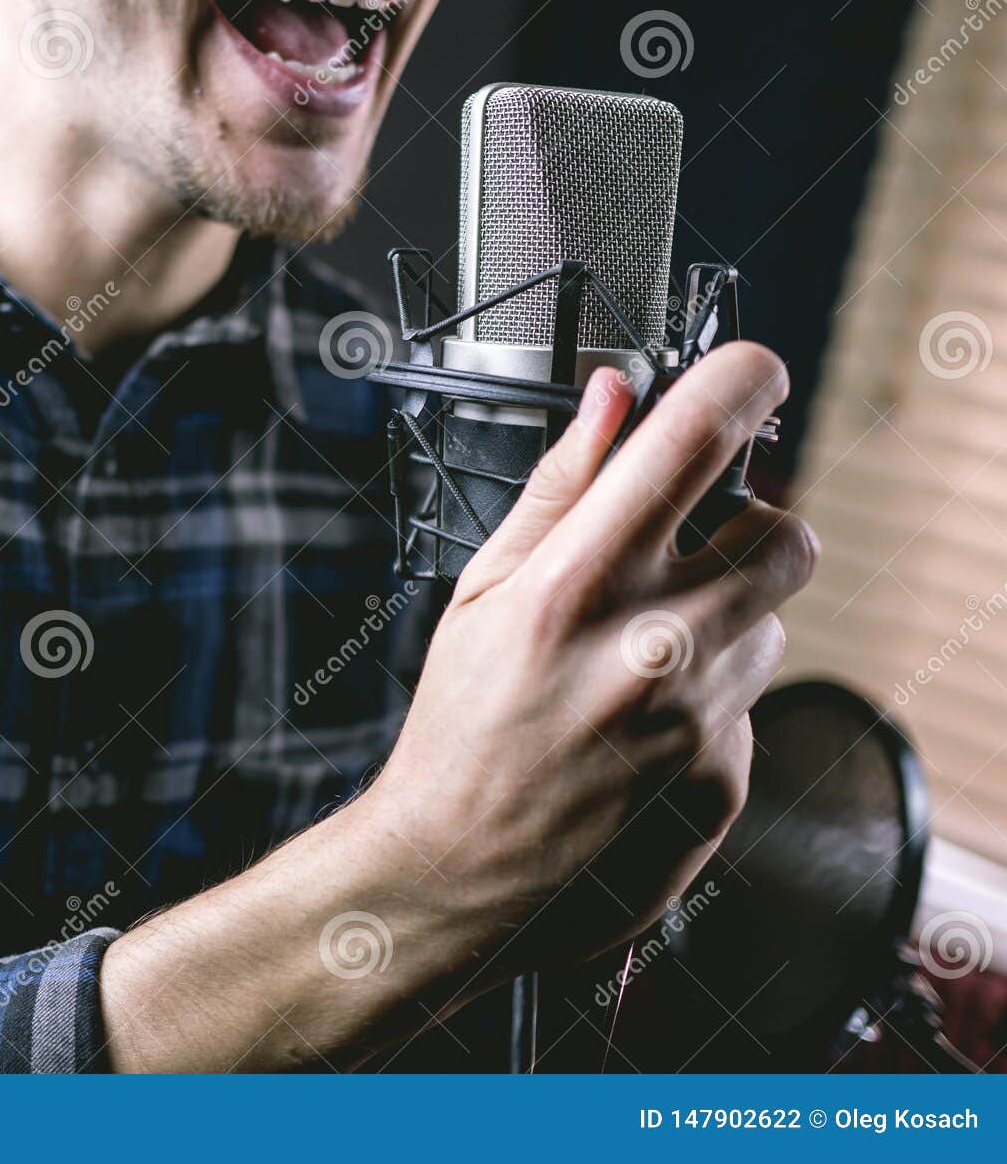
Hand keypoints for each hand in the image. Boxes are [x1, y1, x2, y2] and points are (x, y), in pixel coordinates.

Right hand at [100, 341, 815, 1069]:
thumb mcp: (482, 591)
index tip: (749, 373)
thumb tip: (614, 395)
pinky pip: (752, 702)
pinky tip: (642, 726)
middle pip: (786, 531)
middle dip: (753, 524)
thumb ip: (558, 487)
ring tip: (641, 658)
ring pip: (772, 622)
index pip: (700, 437)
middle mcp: (653, 643)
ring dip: (726, 619)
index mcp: (579, 580)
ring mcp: (699, 717)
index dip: (744, 380)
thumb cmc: (459, 727)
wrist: (462, 871)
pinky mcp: (727, 776)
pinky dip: (711, 698)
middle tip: (691, 548)